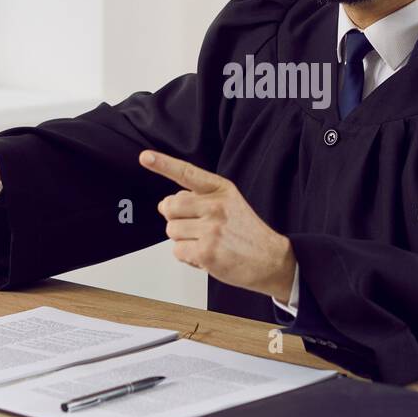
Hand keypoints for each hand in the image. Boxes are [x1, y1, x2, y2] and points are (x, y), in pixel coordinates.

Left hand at [140, 149, 295, 299]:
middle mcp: (216, 205)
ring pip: (171, 231)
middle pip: (170, 206)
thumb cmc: (247, 233)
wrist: (271, 260)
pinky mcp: (207, 251)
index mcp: (221, 189)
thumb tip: (165, 203)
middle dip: (174, 218)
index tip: (146, 156)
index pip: (187, 173)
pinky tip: (206, 255)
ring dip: (183, 240)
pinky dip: (187, 257)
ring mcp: (212, 228)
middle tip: (195, 227)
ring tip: (206, 242)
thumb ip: (199, 199)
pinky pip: (177, 251)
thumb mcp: (230, 204)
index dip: (164, 164)